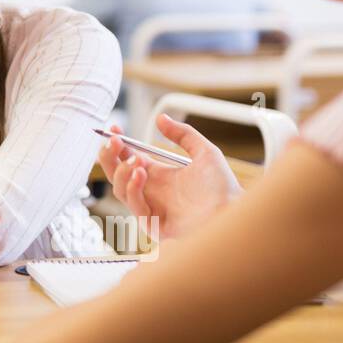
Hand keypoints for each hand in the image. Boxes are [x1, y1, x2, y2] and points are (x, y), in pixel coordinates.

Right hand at [98, 115, 240, 239]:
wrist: (232, 213)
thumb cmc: (223, 189)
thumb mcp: (205, 152)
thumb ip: (183, 134)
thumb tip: (161, 118)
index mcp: (159, 175)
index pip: (128, 158)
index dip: (119, 144)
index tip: (115, 129)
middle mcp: (151, 191)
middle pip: (116, 173)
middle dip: (109, 156)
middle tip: (113, 141)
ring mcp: (150, 208)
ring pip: (119, 188)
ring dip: (122, 171)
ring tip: (136, 160)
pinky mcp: (152, 224)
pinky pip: (134, 205)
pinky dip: (133, 188)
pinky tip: (140, 175)